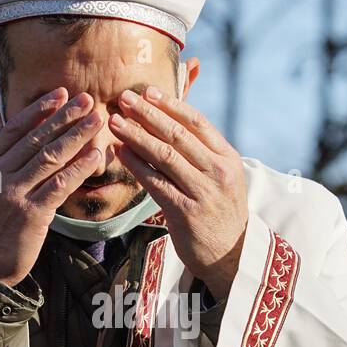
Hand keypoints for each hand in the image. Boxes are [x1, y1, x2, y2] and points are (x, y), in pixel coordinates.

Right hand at [0, 88, 104, 286]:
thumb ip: (4, 159)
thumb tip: (30, 130)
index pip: (15, 128)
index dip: (40, 110)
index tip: (61, 94)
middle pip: (36, 139)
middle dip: (65, 117)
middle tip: (87, 100)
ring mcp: (13, 194)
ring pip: (50, 157)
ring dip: (77, 136)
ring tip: (97, 121)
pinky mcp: (31, 214)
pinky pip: (60, 185)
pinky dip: (79, 169)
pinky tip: (94, 156)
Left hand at [111, 85, 247, 298]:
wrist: (231, 254)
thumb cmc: (219, 211)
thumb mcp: (222, 177)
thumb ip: (203, 151)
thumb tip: (172, 120)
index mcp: (227, 158)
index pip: (197, 122)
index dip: (170, 105)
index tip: (147, 91)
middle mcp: (217, 172)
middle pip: (178, 135)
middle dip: (148, 114)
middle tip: (124, 98)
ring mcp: (203, 192)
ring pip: (164, 156)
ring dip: (136, 136)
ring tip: (115, 122)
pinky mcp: (185, 212)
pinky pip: (155, 183)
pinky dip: (136, 165)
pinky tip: (120, 152)